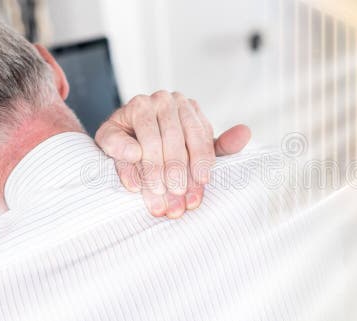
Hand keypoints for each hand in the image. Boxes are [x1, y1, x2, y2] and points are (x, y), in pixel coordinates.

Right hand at [95, 90, 250, 217]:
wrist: (130, 148)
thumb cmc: (170, 151)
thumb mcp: (197, 150)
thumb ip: (220, 146)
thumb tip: (245, 132)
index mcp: (186, 106)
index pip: (197, 133)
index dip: (200, 160)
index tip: (201, 184)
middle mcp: (163, 101)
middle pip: (173, 138)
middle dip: (176, 173)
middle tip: (177, 199)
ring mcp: (135, 108)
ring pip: (148, 140)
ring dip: (153, 172)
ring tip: (158, 197)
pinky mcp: (110, 124)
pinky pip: (118, 143)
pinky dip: (127, 163)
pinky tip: (134, 185)